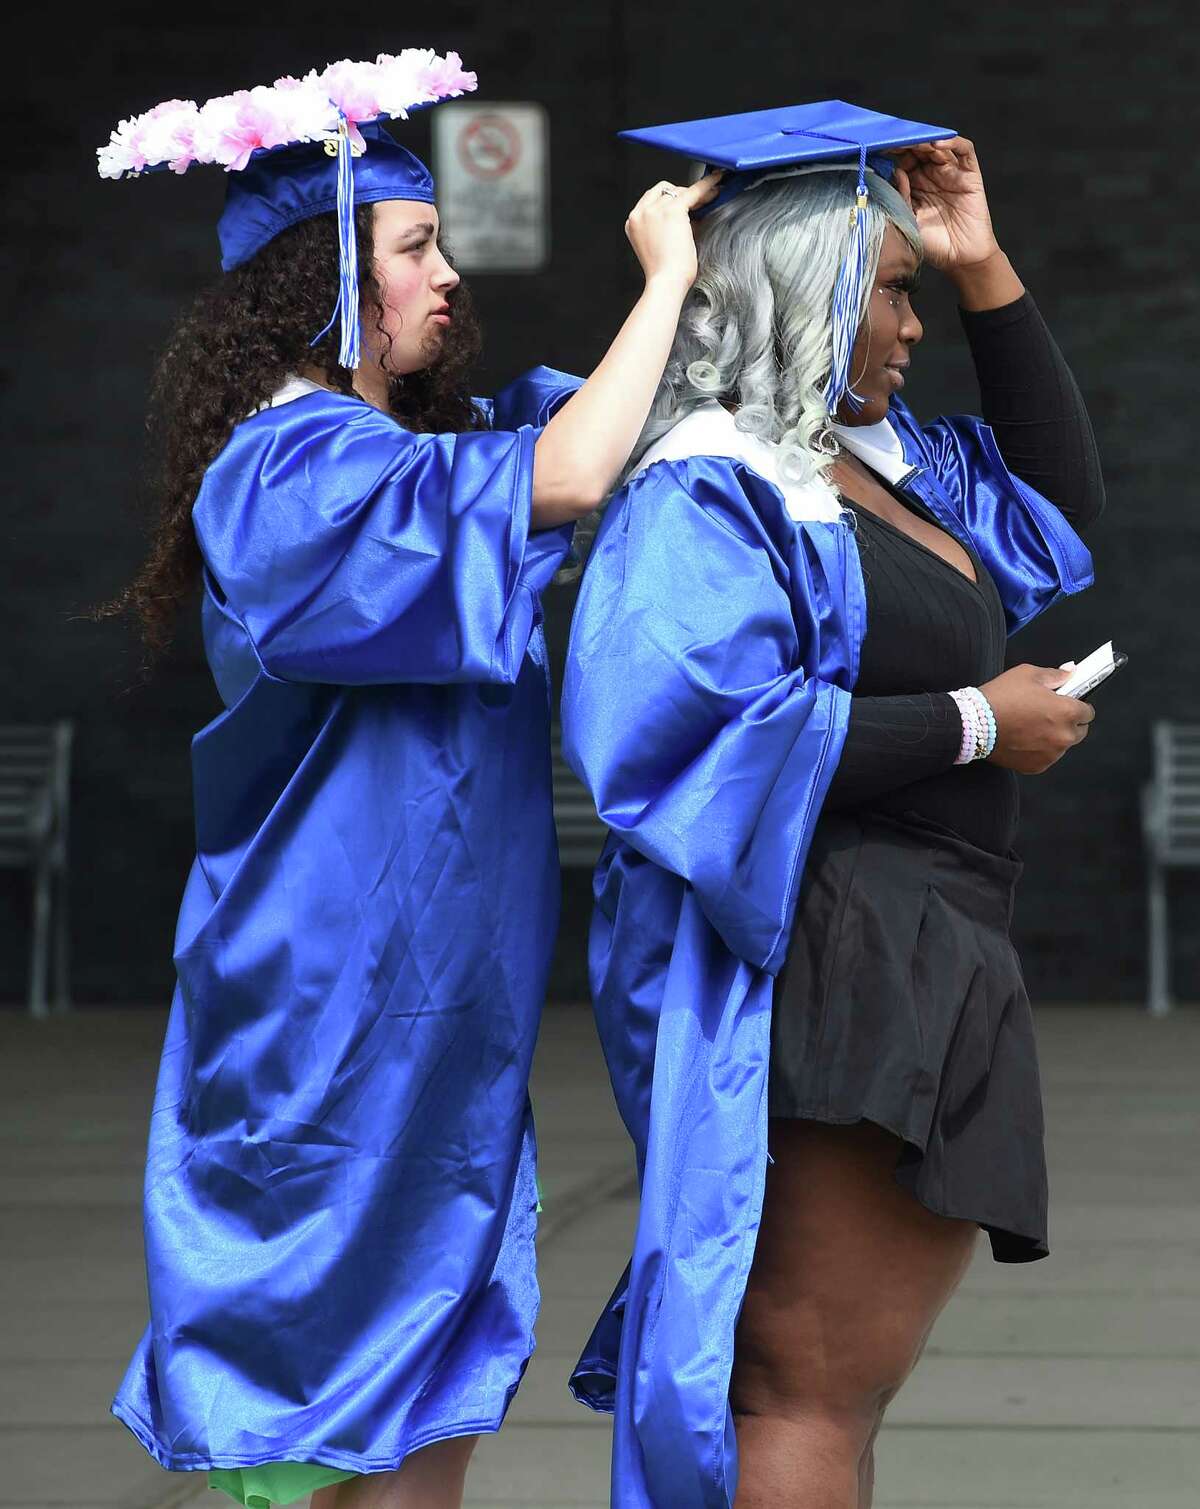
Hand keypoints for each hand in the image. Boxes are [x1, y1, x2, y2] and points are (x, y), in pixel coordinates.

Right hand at [624, 171, 722, 290]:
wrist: (667, 282)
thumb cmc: (665, 272)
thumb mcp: (658, 244)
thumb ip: (666, 226)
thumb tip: (690, 211)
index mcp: (633, 223)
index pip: (651, 200)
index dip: (669, 198)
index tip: (682, 199)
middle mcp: (640, 213)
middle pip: (663, 191)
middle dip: (680, 194)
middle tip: (698, 201)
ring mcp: (654, 210)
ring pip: (678, 191)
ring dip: (694, 195)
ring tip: (709, 199)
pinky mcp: (672, 210)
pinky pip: (693, 191)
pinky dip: (707, 185)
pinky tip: (716, 182)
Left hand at [887, 136, 999, 272]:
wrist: (960, 259)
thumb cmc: (933, 243)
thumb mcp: (909, 219)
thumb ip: (901, 196)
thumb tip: (895, 171)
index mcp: (916, 186)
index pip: (903, 162)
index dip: (892, 155)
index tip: (878, 150)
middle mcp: (933, 176)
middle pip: (920, 150)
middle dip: (907, 144)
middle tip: (894, 141)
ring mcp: (952, 173)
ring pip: (939, 147)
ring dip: (926, 141)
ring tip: (913, 142)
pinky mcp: (970, 175)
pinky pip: (965, 151)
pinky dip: (953, 143)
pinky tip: (937, 145)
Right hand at [978, 663, 1095, 773]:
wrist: (973, 723)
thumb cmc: (1000, 698)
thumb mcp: (1028, 674)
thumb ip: (1055, 675)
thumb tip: (1071, 673)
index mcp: (1067, 712)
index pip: (1088, 712)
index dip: (1078, 705)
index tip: (1069, 703)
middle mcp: (1064, 736)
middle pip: (1080, 732)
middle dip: (1069, 723)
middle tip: (1048, 715)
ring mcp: (1051, 754)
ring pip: (1062, 745)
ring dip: (1054, 737)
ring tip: (1031, 727)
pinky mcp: (1037, 766)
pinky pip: (1046, 757)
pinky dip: (1039, 750)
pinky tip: (1024, 739)